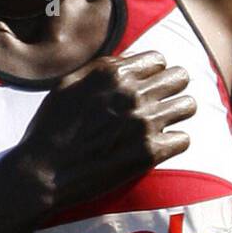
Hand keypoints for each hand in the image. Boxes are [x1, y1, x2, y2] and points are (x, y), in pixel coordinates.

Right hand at [16, 51, 195, 212]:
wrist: (43, 172)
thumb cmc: (51, 128)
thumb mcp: (68, 84)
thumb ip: (101, 69)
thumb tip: (128, 62)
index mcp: (113, 73)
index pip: (158, 60)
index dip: (154, 73)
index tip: (147, 87)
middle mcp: (132, 93)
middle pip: (180, 77)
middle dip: (172, 88)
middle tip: (161, 103)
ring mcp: (144, 122)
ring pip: (188, 106)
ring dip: (178, 114)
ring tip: (164, 124)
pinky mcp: (150, 152)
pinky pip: (183, 139)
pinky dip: (173, 143)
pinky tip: (158, 147)